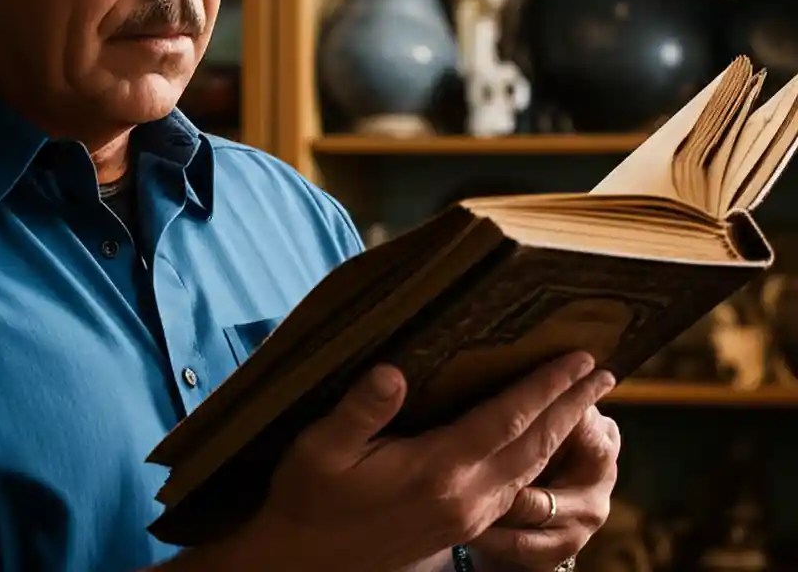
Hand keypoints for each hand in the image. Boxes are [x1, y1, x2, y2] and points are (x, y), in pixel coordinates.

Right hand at [214, 351, 615, 571]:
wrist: (304, 561)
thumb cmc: (310, 498)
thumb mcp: (320, 448)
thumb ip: (360, 410)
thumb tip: (393, 372)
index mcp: (436, 472)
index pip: (505, 420)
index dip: (544, 387)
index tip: (578, 358)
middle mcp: (464, 497)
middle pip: (534, 445)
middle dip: (572, 406)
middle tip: (606, 372)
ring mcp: (468, 517)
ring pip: (531, 469)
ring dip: (563, 431)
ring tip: (585, 401)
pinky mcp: (463, 528)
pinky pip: (516, 487)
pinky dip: (539, 457)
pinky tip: (542, 443)